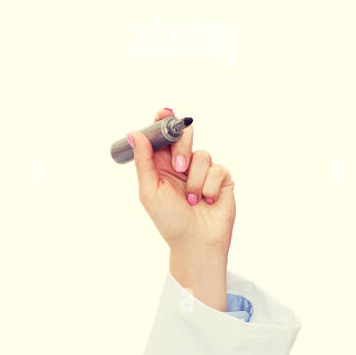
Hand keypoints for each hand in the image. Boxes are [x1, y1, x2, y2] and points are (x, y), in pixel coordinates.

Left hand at [129, 107, 234, 255]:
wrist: (195, 242)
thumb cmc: (169, 220)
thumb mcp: (150, 191)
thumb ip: (144, 161)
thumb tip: (134, 133)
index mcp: (163, 167)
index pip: (164, 137)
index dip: (164, 122)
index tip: (164, 112)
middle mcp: (183, 165)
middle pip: (184, 136)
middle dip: (182, 147)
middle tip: (179, 167)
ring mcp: (203, 171)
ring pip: (202, 154)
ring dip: (194, 180)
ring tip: (191, 199)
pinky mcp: (221, 178)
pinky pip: (216, 169)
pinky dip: (208, 187)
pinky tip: (206, 201)